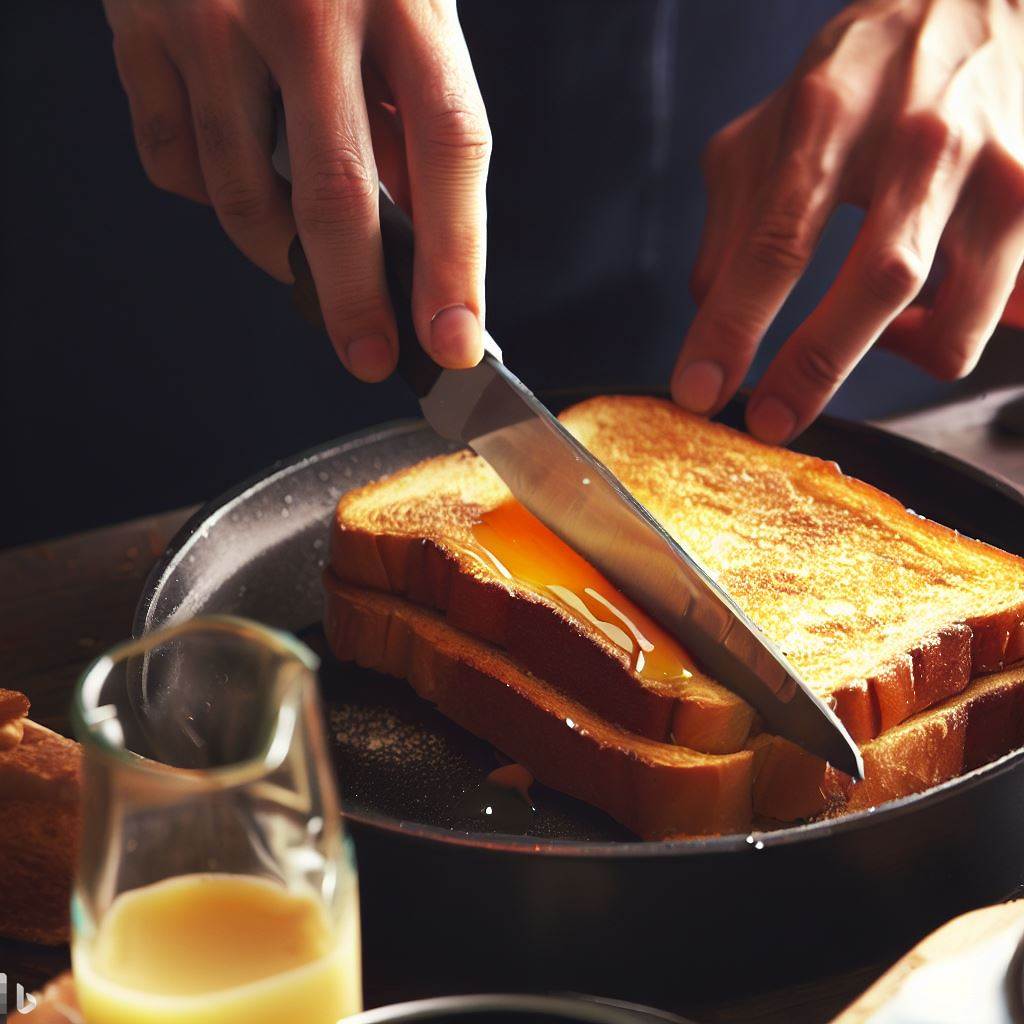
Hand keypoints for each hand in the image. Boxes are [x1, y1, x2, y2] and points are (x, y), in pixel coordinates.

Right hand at [103, 0, 490, 380]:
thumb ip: (409, 106)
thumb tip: (415, 237)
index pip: (446, 149)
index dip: (456, 259)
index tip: (457, 340)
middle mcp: (305, 1)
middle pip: (338, 195)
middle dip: (355, 302)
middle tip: (370, 359)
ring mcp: (212, 13)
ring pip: (244, 194)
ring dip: (281, 257)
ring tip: (307, 268)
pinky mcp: (141, 25)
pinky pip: (174, 162)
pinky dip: (211, 202)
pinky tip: (240, 188)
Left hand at [674, 0, 1023, 442]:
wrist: (980, 1)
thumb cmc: (862, 75)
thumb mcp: (773, 125)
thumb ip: (733, 217)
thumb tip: (710, 311)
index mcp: (835, 118)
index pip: (776, 242)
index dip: (734, 330)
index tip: (701, 391)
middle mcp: (926, 143)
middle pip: (877, 283)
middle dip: (814, 371)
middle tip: (771, 421)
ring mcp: (999, 174)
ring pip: (955, 328)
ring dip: (900, 356)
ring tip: (879, 330)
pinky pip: (1003, 317)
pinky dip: (956, 330)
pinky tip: (935, 302)